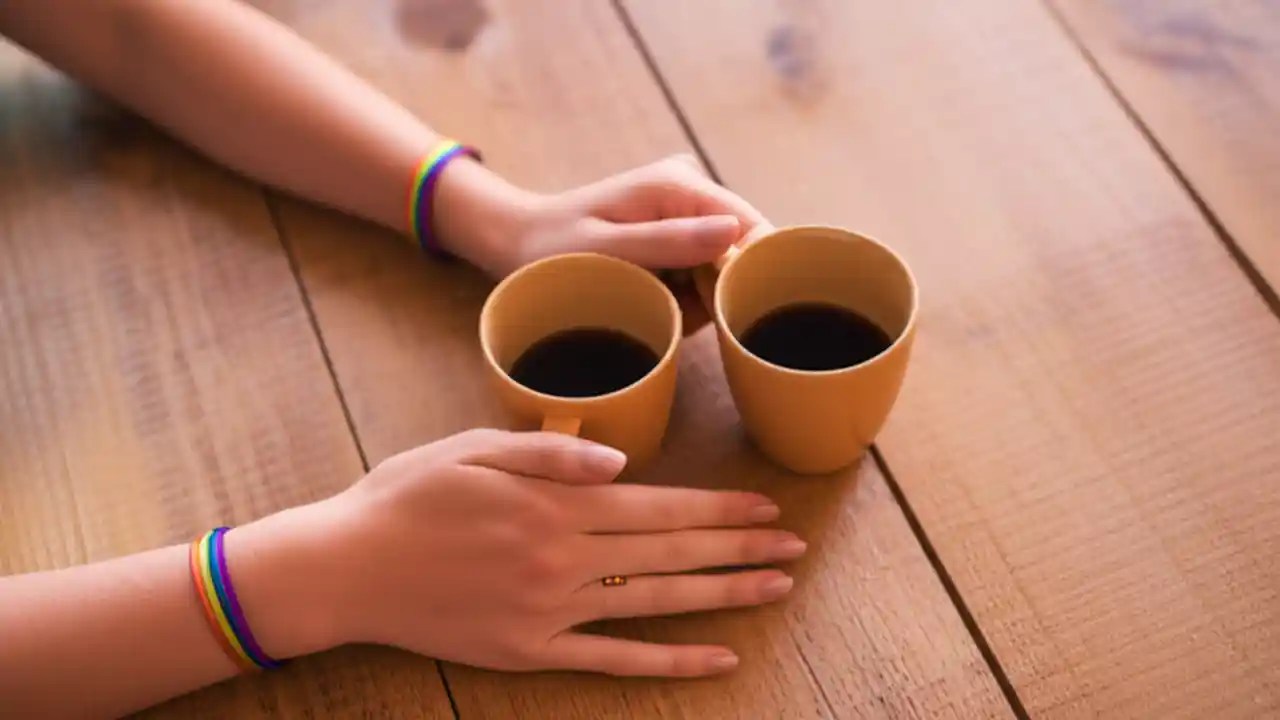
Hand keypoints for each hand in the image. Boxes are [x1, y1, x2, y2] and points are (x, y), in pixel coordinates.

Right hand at [294, 430, 803, 676]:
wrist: (345, 569)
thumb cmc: (407, 497)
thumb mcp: (470, 448)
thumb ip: (548, 449)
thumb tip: (619, 462)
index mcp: (555, 503)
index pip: (661, 505)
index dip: (720, 507)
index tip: (768, 508)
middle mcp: (565, 559)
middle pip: (673, 551)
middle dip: (740, 549)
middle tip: (794, 548)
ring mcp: (552, 611)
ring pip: (658, 601)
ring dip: (723, 595)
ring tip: (775, 589)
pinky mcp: (532, 650)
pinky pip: (615, 661)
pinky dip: (669, 661)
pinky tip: (717, 658)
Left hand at [435, 155, 772, 330]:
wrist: (517, 245)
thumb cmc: (551, 248)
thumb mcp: (605, 250)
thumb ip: (668, 242)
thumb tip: (735, 234)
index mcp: (680, 186)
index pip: (752, 225)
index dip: (760, 269)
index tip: (742, 312)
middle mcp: (692, 195)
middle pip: (746, 250)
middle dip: (730, 291)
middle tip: (694, 322)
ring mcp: (687, 220)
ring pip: (727, 269)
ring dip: (710, 300)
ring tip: (668, 314)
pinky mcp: (678, 244)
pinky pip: (705, 279)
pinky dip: (693, 302)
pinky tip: (664, 310)